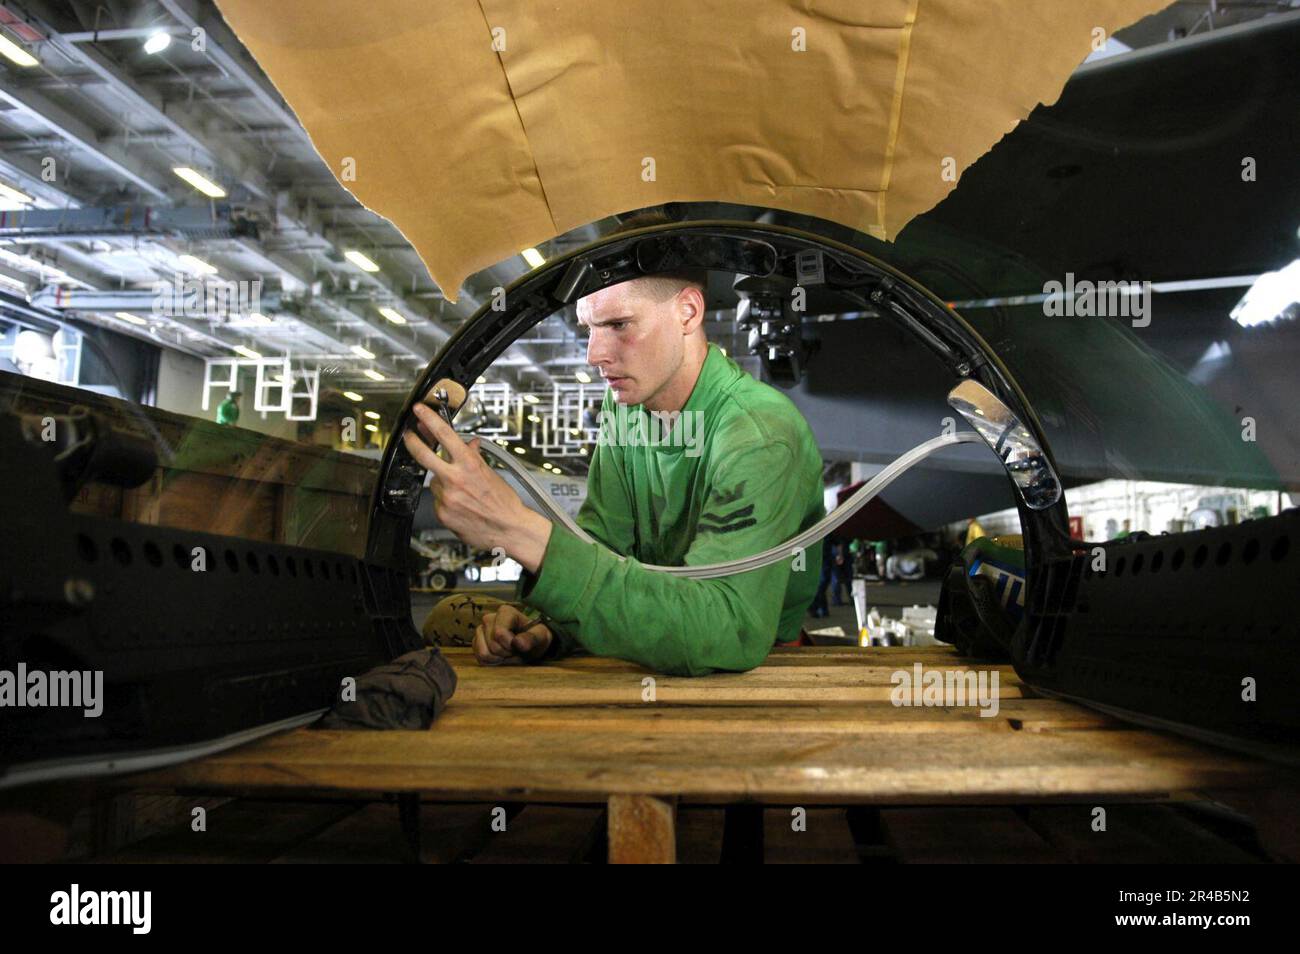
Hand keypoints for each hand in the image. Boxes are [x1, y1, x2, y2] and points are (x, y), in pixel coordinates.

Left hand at [402, 403, 551, 569]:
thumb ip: (475, 457)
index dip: (429, 419)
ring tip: (462, 493)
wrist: (510, 529)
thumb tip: (469, 444)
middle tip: (409, 436)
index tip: (420, 410)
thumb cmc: (505, 502)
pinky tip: (460, 505)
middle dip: (413, 442)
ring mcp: (447, 497)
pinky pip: (437, 501)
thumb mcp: (491, 473)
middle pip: (423, 455)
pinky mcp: (442, 513)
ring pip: (434, 482)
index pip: (445, 435)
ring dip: (442, 483)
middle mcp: (455, 479)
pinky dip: (446, 501)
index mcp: (469, 465)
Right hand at [474, 604, 553, 665]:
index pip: (500, 633)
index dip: (510, 645)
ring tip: (509, 654)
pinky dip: (492, 662)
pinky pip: (479, 658)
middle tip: (517, 651)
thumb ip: (531, 638)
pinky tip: (501, 657)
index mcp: (505, 612)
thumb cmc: (536, 637)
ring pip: (484, 653)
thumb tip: (518, 643)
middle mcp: (489, 618)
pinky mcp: (476, 643)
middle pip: (492, 645)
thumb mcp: (541, 637)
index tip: (521, 646)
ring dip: (499, 659)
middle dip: (506, 653)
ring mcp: (480, 631)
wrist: (530, 644)